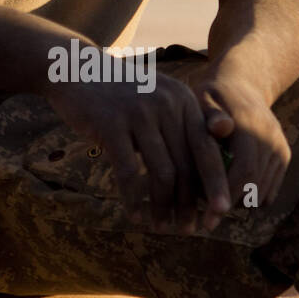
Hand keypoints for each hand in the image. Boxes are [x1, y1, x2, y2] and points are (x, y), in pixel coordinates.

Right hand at [44, 70, 231, 234]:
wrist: (77, 69)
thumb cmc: (121, 95)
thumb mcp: (157, 101)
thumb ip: (180, 131)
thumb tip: (201, 182)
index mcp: (183, 100)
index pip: (207, 148)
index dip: (215, 183)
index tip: (221, 212)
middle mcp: (167, 103)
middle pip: (187, 165)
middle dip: (190, 203)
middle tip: (189, 228)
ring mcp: (139, 112)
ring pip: (161, 173)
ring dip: (163, 206)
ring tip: (161, 226)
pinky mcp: (111, 123)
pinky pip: (128, 172)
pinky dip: (133, 199)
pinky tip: (135, 216)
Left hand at [184, 55, 290, 217]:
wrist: (243, 84)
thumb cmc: (212, 96)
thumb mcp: (204, 99)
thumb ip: (210, 115)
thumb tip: (222, 127)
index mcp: (251, 125)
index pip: (244, 171)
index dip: (226, 196)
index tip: (206, 217)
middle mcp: (271, 137)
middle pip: (255, 186)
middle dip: (230, 207)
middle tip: (206, 222)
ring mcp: (280, 147)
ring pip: (264, 190)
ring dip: (240, 204)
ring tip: (214, 206)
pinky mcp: (284, 155)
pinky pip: (271, 188)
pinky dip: (252, 197)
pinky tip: (231, 196)